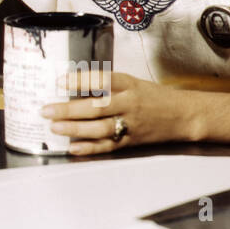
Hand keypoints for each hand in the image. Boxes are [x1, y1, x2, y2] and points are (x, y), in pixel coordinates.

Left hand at [40, 68, 194, 154]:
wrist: (182, 115)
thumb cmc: (154, 97)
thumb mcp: (133, 83)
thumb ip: (107, 86)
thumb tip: (73, 88)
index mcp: (129, 84)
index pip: (102, 80)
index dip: (80, 81)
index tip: (60, 81)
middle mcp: (129, 103)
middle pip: (96, 107)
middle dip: (68, 109)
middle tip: (46, 110)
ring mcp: (131, 124)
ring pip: (99, 128)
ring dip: (74, 129)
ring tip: (54, 127)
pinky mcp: (131, 141)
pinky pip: (108, 145)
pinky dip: (89, 148)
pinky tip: (73, 147)